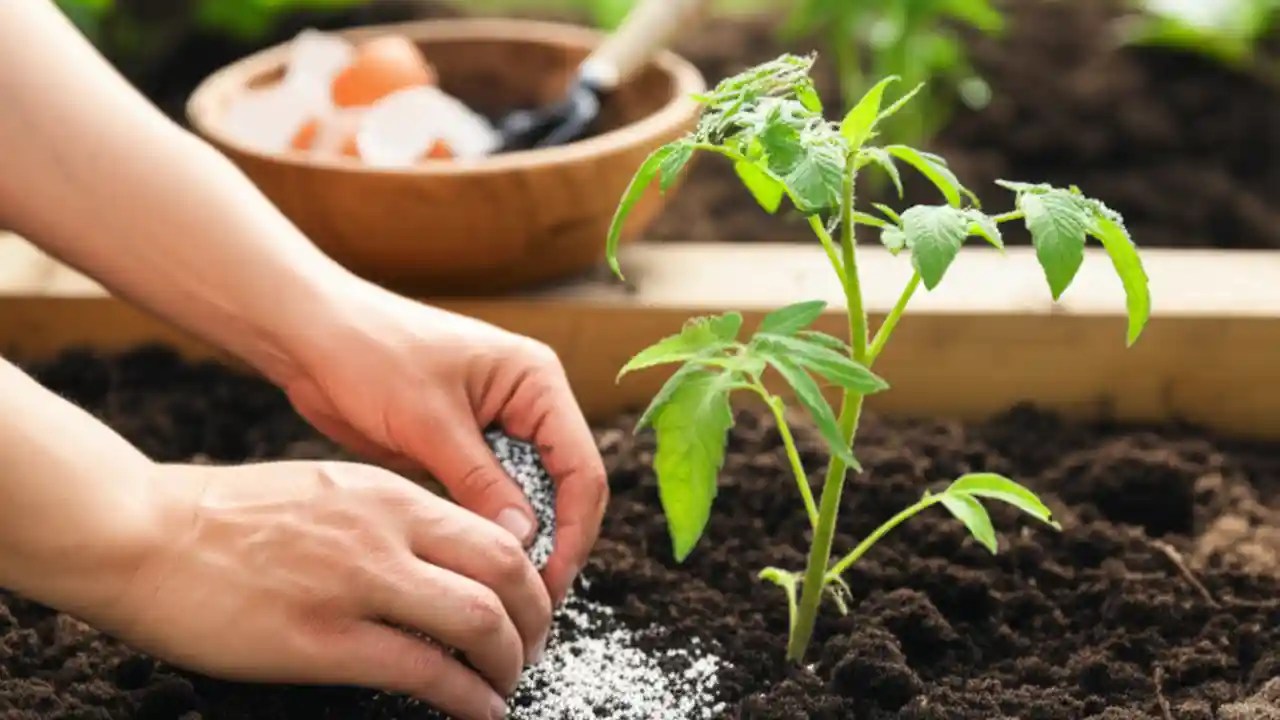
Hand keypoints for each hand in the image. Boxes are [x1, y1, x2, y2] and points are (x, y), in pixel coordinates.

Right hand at [100, 461, 548, 719]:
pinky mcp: (323, 641)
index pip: (495, 531)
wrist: (144, 533)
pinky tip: (480, 711)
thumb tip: (436, 554)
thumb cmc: (226, 516)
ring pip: (477, 622)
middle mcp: (386, 532)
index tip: (529, 606)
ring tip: (509, 686)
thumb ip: (386, 516)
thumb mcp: (326, 489)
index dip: (528, 577)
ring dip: (509, 662)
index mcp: (388, 494)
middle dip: (536, 618)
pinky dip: (469, 697)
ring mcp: (357, 585)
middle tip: (533, 648)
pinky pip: (424, 672)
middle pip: (505, 573)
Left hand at [277, 281, 608, 604]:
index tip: (551, 580)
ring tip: (503, 596)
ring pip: (527, 502)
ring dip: (519, 545)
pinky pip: (489, 503)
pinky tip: (474, 571)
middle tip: (530, 602)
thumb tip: (522, 541)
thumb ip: (480, 481)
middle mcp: (526, 406)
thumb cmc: (370, 351)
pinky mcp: (462, 453)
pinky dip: (486, 534)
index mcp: (536, 382)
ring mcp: (496, 431)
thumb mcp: (429, 420)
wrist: (310, 337)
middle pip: (562, 489)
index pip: (580, 466)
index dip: (574, 529)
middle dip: (551, 544)